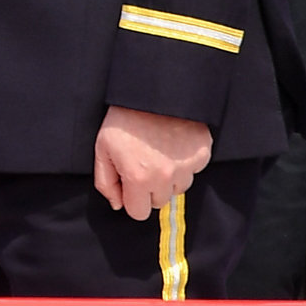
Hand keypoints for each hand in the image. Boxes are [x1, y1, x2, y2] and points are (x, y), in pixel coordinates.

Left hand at [92, 105, 212, 221]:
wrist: (151, 92)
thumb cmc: (123, 120)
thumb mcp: (102, 149)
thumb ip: (106, 182)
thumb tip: (117, 205)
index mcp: (138, 178)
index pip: (139, 212)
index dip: (132, 199)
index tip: (130, 183)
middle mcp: (165, 176)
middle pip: (159, 201)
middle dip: (150, 187)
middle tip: (144, 162)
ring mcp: (186, 165)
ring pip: (178, 187)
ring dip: (169, 176)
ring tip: (159, 151)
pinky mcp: (202, 153)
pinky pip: (193, 170)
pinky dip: (184, 161)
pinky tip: (173, 144)